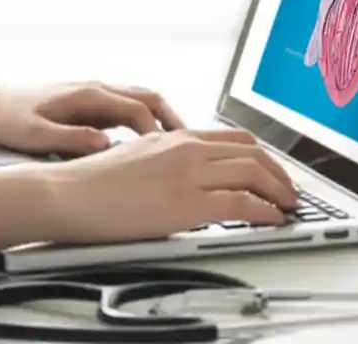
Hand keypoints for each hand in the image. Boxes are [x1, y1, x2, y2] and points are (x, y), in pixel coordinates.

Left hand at [0, 78, 183, 155]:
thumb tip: (104, 144)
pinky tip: (153, 142)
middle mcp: (97, 89)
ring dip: (164, 118)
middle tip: (192, 144)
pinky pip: (131, 106)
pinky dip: (149, 119)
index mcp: (87, 95)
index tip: (169, 155)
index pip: (136, 110)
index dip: (156, 132)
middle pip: (149, 97)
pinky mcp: (93, 101)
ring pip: (143, 99)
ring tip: (181, 144)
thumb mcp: (34, 135)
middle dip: (173, 119)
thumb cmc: (10, 119)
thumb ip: (70, 139)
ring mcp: (96, 93)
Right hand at [43, 128, 299, 243]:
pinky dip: (265, 211)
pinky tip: (271, 219)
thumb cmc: (94, 182)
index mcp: (178, 137)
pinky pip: (242, 204)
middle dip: (279, 174)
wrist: (68, 194)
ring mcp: (190, 174)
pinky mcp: (187, 203)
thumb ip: (171, 159)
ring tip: (287, 206)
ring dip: (279, 192)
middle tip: (289, 191)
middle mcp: (188, 148)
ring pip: (254, 173)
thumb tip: (193, 176)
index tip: (274, 171)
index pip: (237, 139)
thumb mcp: (140, 155)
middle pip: (253, 153)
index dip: (264, 156)